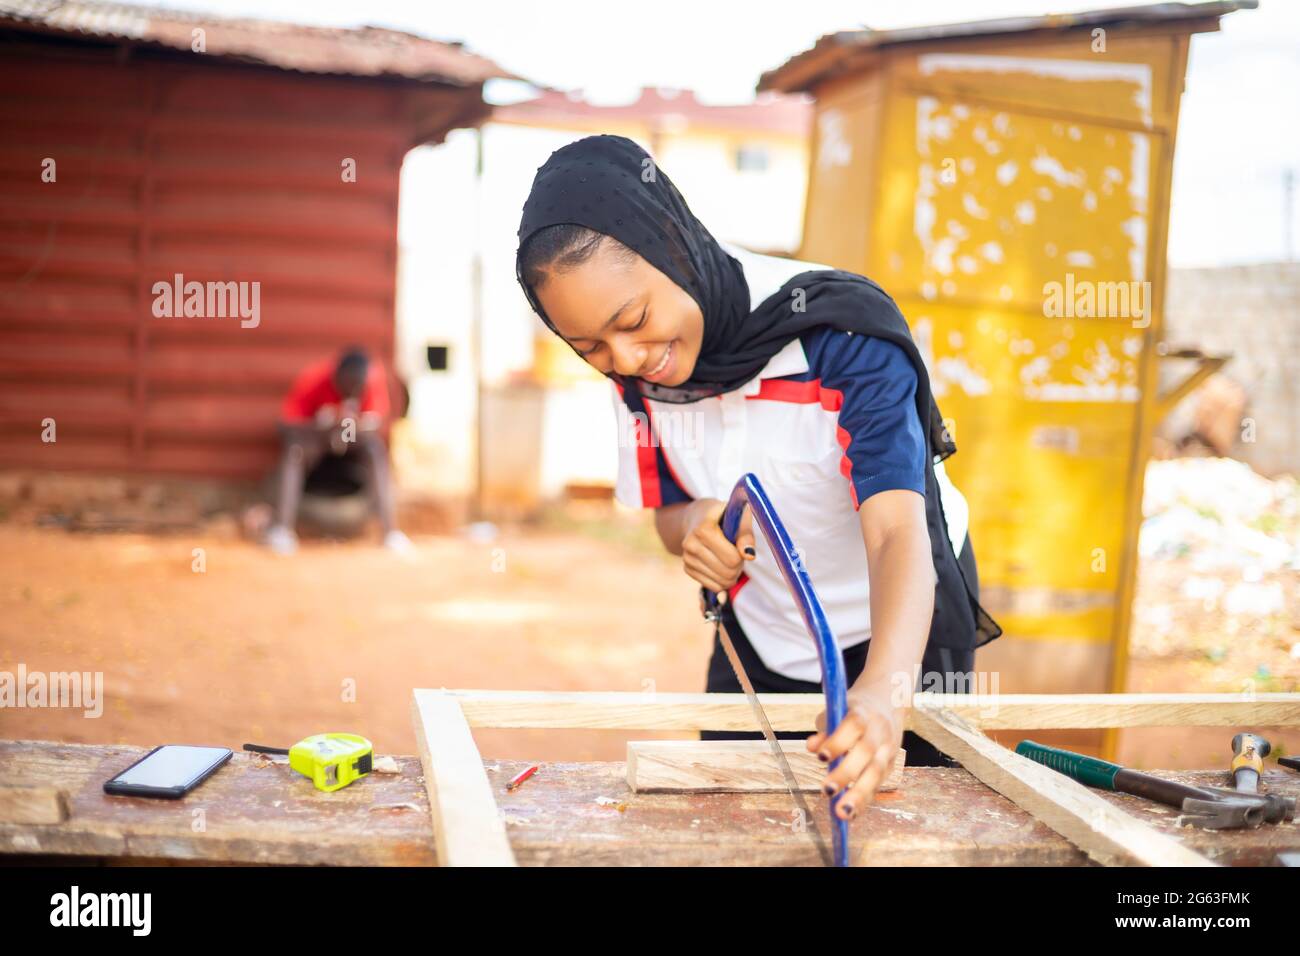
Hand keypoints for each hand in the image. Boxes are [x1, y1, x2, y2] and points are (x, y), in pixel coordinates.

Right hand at [680, 498, 754, 594]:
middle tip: (737, 554)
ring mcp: (687, 558)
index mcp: (703, 529)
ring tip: (729, 559)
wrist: (697, 517)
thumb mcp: (738, 517)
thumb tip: (749, 555)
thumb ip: (746, 535)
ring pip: (721, 582)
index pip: (732, 558)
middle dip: (738, 566)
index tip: (739, 545)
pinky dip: (722, 581)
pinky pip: (713, 586)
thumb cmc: (723, 516)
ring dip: (732, 574)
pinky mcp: (687, 568)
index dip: (741, 555)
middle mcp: (691, 544)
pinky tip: (721, 567)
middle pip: (728, 572)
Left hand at [806, 682, 903, 819]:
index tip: (821, 757)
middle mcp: (880, 731)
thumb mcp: (836, 711)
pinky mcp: (892, 765)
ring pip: (877, 773)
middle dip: (846, 773)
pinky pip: (878, 784)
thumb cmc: (852, 710)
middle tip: (827, 790)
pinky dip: (864, 801)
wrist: (888, 702)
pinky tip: (850, 814)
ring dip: (859, 795)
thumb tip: (811, 747)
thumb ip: (824, 729)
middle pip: (866, 753)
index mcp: (864, 712)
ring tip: (842, 812)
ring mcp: (888, 749)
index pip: (853, 726)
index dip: (838, 741)